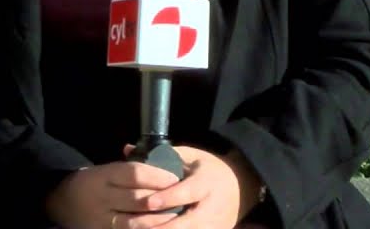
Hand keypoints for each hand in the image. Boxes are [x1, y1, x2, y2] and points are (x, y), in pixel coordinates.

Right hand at [44, 159, 180, 228]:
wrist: (62, 202)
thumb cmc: (93, 182)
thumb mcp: (107, 170)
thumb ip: (132, 168)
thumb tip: (164, 161)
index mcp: (103, 176)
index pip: (134, 174)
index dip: (157, 176)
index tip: (175, 177)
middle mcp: (101, 197)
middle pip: (137, 199)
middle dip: (163, 199)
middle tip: (182, 197)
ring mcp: (101, 219)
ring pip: (135, 222)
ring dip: (158, 220)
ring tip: (176, 215)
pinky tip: (160, 227)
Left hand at [131, 145, 264, 228]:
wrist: (241, 188)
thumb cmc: (209, 169)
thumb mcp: (191, 157)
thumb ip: (162, 155)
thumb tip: (128, 150)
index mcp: (206, 182)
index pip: (186, 192)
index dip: (167, 198)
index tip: (149, 202)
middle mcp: (211, 207)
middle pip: (185, 223)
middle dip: (159, 227)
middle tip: (135, 225)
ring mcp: (213, 226)